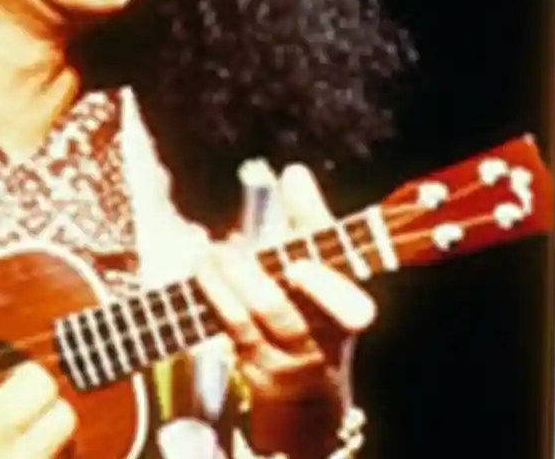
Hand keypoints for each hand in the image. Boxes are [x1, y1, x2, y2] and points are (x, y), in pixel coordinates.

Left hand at [195, 163, 375, 405]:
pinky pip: (230, 332)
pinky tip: (203, 272)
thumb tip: (295, 172)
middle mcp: (319, 343)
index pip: (351, 312)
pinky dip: (213, 298)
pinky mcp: (255, 371)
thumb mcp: (325, 264)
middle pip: (281, 315)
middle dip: (248, 278)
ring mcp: (285, 361)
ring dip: (221, 283)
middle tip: (225, 248)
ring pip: (248, 324)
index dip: (325, 290)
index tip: (298, 265)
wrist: (308, 382)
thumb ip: (311, 220)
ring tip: (207, 253)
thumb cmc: (317, 302)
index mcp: (348, 316)